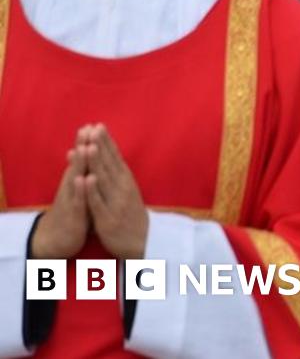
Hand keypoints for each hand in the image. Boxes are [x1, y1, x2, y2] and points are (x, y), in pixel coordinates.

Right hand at [30, 130, 90, 258]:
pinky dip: (80, 189)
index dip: (89, 142)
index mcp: (78, 180)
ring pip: (75, 179)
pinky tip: (82, 178)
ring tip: (84, 147)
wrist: (57, 238)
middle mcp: (72, 187)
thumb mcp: (80, 191)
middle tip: (87, 127)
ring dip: (80, 163)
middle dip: (83, 146)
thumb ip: (83, 175)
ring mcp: (71, 199)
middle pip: (79, 164)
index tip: (94, 124)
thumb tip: (84, 157)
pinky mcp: (73, 214)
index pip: (84, 159)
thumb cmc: (74, 212)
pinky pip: (77, 200)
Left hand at [80, 124, 148, 259]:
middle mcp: (123, 189)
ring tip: (90, 147)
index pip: (116, 158)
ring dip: (97, 163)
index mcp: (126, 182)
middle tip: (93, 129)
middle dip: (101, 146)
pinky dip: (92, 191)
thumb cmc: (131, 215)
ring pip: (104, 181)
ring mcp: (115, 203)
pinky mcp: (107, 219)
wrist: (143, 243)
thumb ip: (117, 175)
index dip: (107, 142)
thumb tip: (108, 155)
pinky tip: (87, 179)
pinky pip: (98, 203)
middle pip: (109, 165)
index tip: (98, 125)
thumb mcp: (128, 191)